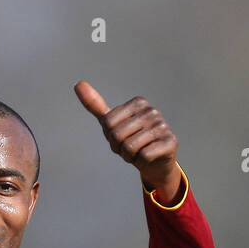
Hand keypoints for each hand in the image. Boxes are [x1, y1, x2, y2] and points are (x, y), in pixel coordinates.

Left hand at [74, 81, 181, 202]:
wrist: (154, 162)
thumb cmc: (131, 140)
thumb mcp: (111, 123)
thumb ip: (95, 105)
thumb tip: (78, 84)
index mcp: (138, 103)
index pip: (107, 124)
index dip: (110, 137)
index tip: (121, 138)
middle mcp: (152, 111)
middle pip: (117, 135)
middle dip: (119, 148)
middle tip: (129, 149)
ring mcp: (163, 126)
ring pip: (130, 147)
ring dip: (129, 157)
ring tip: (138, 153)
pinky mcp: (170, 142)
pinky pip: (144, 156)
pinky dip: (141, 162)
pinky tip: (148, 158)